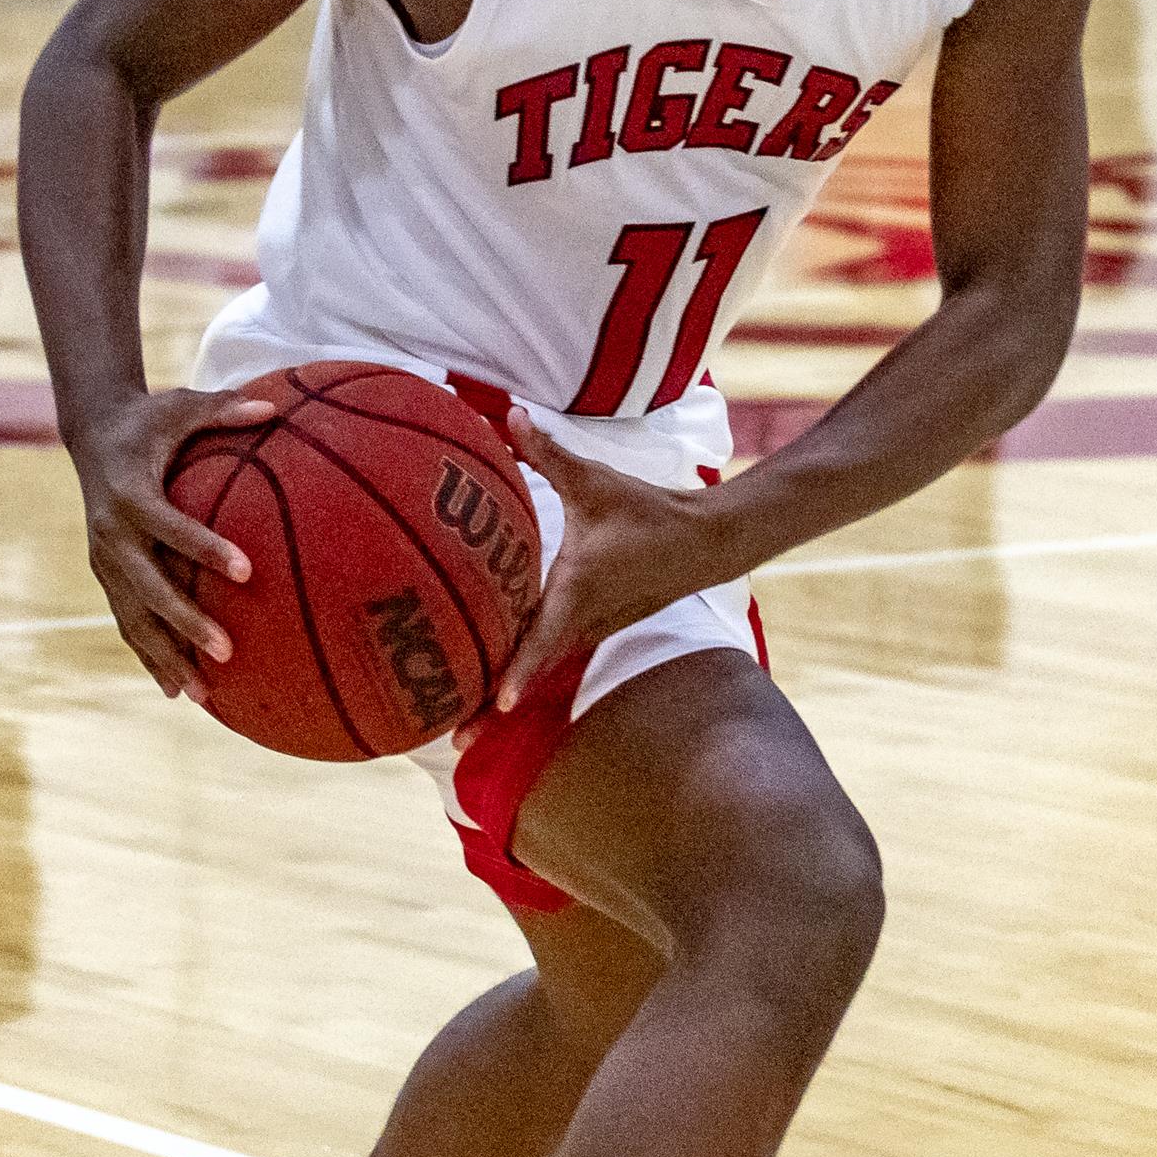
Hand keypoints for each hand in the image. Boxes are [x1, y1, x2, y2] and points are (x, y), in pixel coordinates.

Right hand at [68, 386, 275, 702]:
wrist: (92, 434)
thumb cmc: (149, 419)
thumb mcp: (181, 405)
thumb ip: (224, 408)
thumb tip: (275, 406)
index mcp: (129, 494)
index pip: (170, 525)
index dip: (205, 547)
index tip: (248, 569)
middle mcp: (110, 534)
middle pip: (148, 586)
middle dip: (185, 621)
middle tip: (229, 648)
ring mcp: (104, 561)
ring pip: (133, 618)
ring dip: (166, 656)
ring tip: (204, 695)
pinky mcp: (105, 576)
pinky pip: (127, 622)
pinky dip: (149, 657)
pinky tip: (176, 691)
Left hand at [488, 408, 719, 717]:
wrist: (701, 541)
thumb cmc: (647, 510)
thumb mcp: (594, 480)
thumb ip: (547, 451)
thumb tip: (507, 414)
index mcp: (578, 588)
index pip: (546, 636)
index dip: (522, 670)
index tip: (500, 703)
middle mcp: (582, 619)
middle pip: (532, 671)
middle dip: (493, 708)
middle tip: (454, 742)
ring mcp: (590, 629)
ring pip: (540, 670)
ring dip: (505, 700)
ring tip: (465, 733)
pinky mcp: (594, 628)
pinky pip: (551, 658)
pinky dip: (523, 676)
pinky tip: (494, 690)